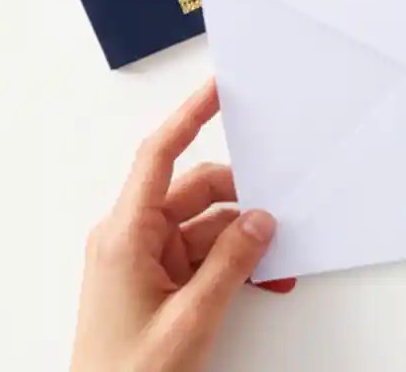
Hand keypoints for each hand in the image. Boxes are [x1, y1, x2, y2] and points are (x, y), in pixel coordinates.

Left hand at [71, 80, 294, 371]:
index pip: (159, 156)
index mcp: (124, 236)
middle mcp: (131, 239)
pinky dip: (234, 262)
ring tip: (276, 263)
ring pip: (207, 225)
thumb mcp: (192, 316)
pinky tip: (262, 278)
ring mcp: (144, 260)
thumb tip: (261, 221)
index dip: (190, 117)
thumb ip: (232, 263)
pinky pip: (204, 254)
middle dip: (242, 199)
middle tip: (281, 210)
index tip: (217, 89)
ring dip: (243, 240)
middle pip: (196, 192)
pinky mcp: (157, 280)